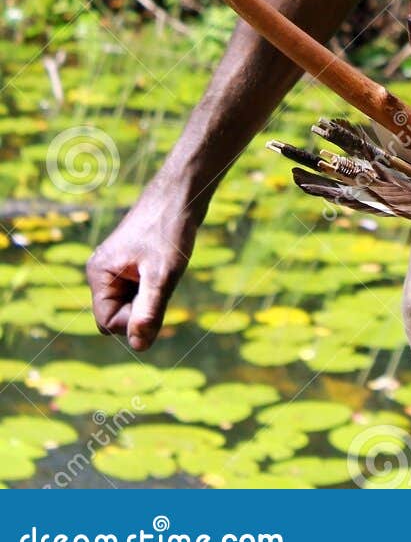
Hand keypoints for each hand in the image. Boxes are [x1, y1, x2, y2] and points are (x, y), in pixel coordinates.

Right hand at [86, 187, 200, 351]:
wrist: (181, 193)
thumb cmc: (170, 230)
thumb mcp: (162, 275)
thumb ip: (149, 311)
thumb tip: (139, 347)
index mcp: (98, 274)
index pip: (107, 323)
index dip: (133, 321)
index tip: (155, 297)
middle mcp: (102, 272)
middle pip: (117, 316)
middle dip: (141, 309)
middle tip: (161, 282)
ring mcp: (116, 267)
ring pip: (131, 304)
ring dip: (151, 297)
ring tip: (164, 270)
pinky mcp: (131, 264)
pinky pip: (139, 291)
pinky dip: (154, 287)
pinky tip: (166, 266)